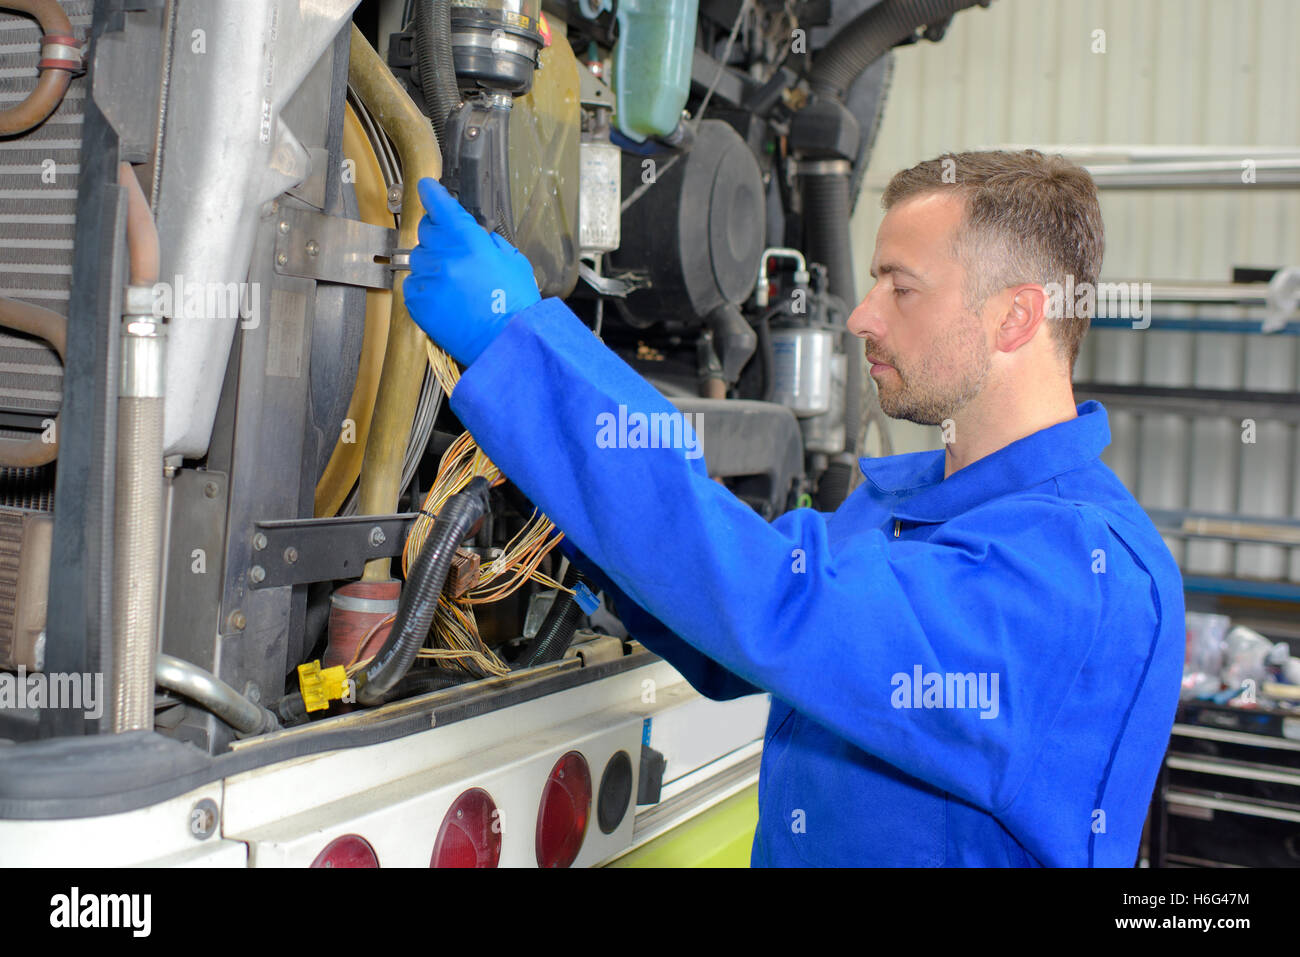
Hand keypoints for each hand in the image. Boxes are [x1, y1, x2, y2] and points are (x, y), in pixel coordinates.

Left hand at [404, 177, 540, 365]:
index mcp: (469, 241)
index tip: (426, 187)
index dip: (431, 193)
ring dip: (433, 264)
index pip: (440, 206)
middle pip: (427, 231)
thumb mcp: (514, 262)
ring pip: (419, 258)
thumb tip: (477, 235)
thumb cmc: (514, 305)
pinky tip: (446, 298)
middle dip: (439, 235)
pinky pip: (413, 284)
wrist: (505, 343)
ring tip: (455, 283)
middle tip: (455, 253)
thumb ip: (491, 243)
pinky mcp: (418, 302)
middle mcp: (444, 255)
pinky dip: (426, 287)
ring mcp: (429, 279)